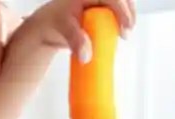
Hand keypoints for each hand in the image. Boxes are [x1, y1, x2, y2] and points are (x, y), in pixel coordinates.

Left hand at [21, 0, 135, 61]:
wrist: (45, 25)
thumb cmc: (53, 22)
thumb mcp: (63, 30)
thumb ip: (75, 41)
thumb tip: (86, 56)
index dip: (122, 10)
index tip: (125, 27)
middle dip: (129, 11)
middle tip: (127, 31)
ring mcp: (98, 0)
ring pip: (120, 1)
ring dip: (128, 13)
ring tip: (126, 31)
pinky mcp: (100, 7)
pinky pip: (116, 7)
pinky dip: (122, 16)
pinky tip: (123, 27)